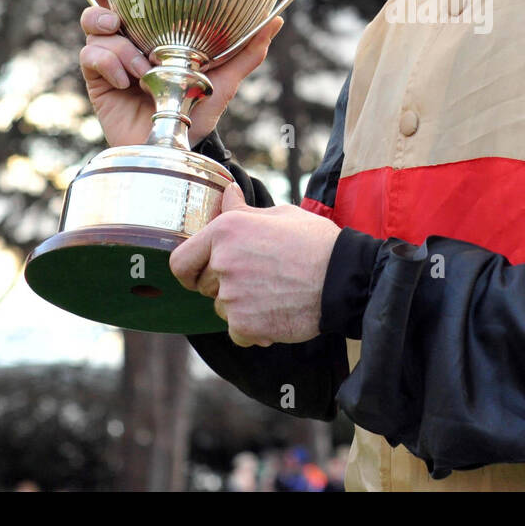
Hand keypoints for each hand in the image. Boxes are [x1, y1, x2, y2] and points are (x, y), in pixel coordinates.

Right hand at [78, 0, 283, 148]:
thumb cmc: (199, 112)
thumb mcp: (225, 79)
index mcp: (153, 35)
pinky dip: (110, 65)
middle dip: (103, 5)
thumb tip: (276, 19)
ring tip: (143, 69)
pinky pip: (91, 56)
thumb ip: (247, 50)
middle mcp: (129, 42)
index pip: (128, 1)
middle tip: (117, 19)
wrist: (177, 147)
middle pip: (100, 9)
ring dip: (120, 47)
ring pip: (96, 31)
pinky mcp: (97, 80)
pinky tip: (128, 84)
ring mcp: (111, 60)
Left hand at [169, 182, 340, 347]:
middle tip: (259, 280)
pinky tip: (278, 314)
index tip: (200, 275)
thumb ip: (244, 210)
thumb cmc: (316, 242)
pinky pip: (238, 332)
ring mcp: (232, 295)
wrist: (344, 277)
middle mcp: (222, 261)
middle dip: (225, 286)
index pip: (181, 261)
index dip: (190, 271)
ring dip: (242, 308)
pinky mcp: (245, 324)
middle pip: (205, 286)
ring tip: (275, 294)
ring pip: (223, 309)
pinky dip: (255, 329)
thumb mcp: (281, 215)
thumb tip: (227, 193)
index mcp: (226, 230)